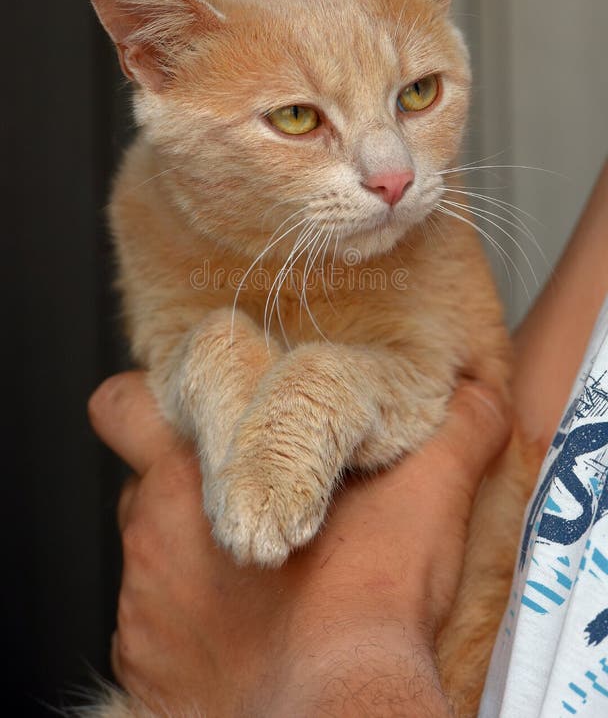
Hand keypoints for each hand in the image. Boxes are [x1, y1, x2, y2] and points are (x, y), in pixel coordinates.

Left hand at [89, 373, 508, 715]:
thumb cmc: (365, 606)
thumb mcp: (424, 495)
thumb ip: (453, 431)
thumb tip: (477, 396)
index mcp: (191, 476)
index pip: (121, 405)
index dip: (147, 401)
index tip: (191, 411)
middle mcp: (150, 539)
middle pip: (142, 485)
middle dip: (183, 483)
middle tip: (246, 492)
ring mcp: (143, 611)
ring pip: (150, 558)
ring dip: (191, 557)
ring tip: (258, 573)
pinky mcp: (147, 673)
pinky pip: (157, 631)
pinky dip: (192, 627)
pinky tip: (247, 633)